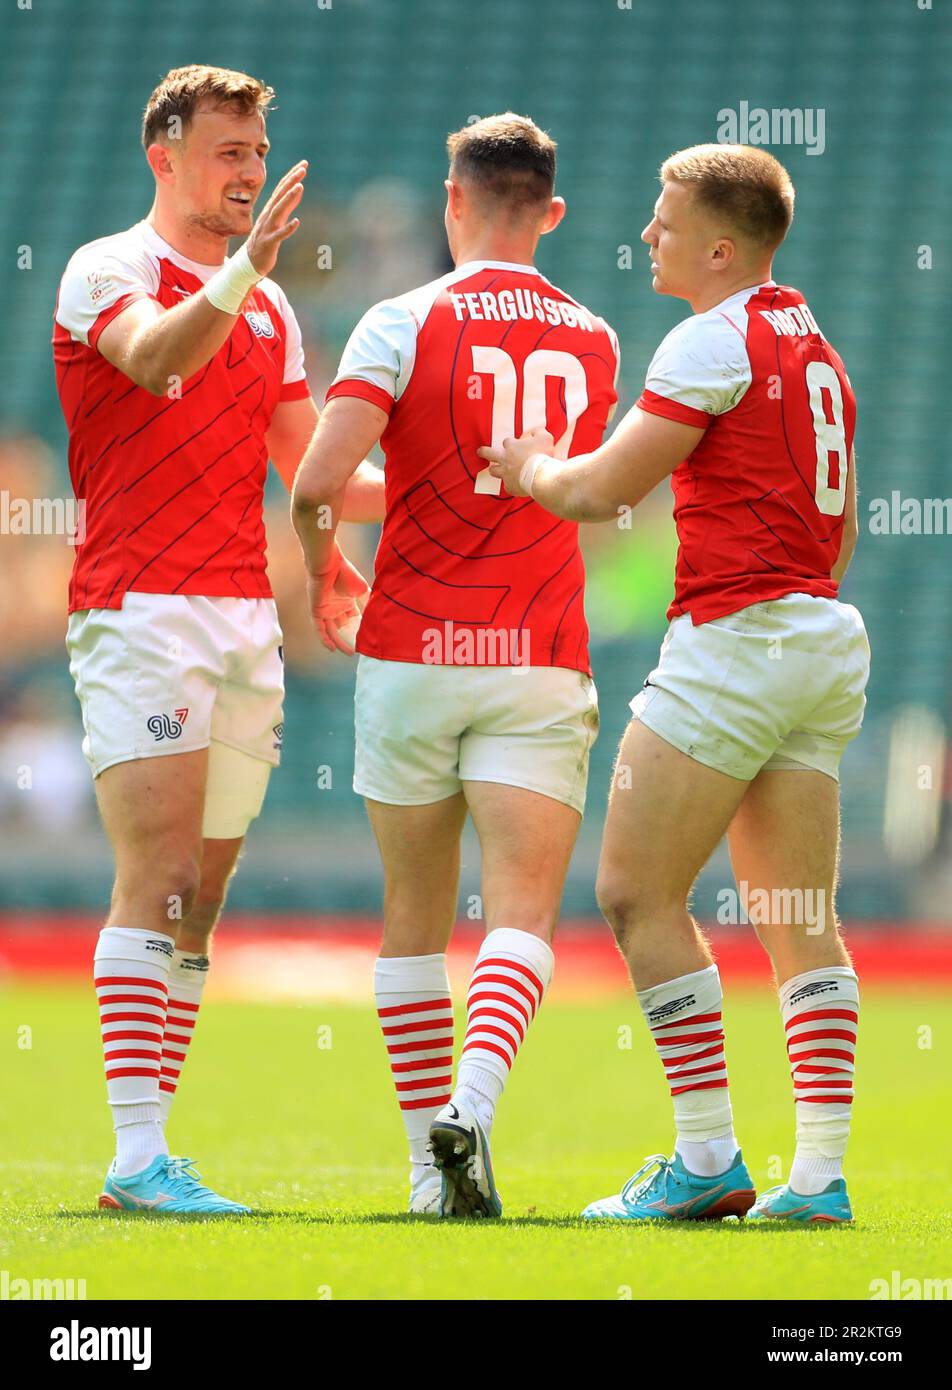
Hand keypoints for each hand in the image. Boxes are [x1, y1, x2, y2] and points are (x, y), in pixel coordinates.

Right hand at [246, 161, 307, 275]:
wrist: (251, 262)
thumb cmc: (266, 239)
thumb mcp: (279, 219)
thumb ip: (288, 205)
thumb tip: (298, 189)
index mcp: (271, 209)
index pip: (282, 188)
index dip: (292, 175)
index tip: (304, 163)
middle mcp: (269, 216)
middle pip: (281, 195)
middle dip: (292, 180)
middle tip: (303, 168)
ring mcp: (268, 229)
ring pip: (279, 211)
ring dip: (289, 199)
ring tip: (299, 187)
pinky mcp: (269, 243)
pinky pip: (279, 235)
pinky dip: (287, 228)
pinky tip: (296, 222)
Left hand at [307, 546, 369, 654]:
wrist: (328, 564)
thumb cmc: (345, 572)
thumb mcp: (362, 589)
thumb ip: (368, 601)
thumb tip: (377, 614)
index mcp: (347, 601)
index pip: (354, 620)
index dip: (361, 630)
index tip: (368, 639)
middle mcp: (336, 607)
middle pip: (344, 627)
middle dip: (351, 638)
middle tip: (360, 649)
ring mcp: (326, 610)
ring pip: (333, 630)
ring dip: (340, 642)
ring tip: (350, 652)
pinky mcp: (316, 611)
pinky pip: (319, 629)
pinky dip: (325, 639)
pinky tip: (333, 649)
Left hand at [476, 426, 554, 496]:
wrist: (541, 475)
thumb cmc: (543, 456)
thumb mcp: (545, 437)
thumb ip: (538, 431)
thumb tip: (535, 431)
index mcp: (512, 447)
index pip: (506, 442)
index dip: (510, 443)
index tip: (515, 445)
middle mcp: (505, 459)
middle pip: (489, 454)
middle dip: (484, 452)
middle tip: (480, 451)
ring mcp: (506, 473)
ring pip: (494, 471)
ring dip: (494, 469)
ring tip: (494, 469)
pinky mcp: (510, 486)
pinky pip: (507, 486)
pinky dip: (510, 485)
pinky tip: (514, 484)